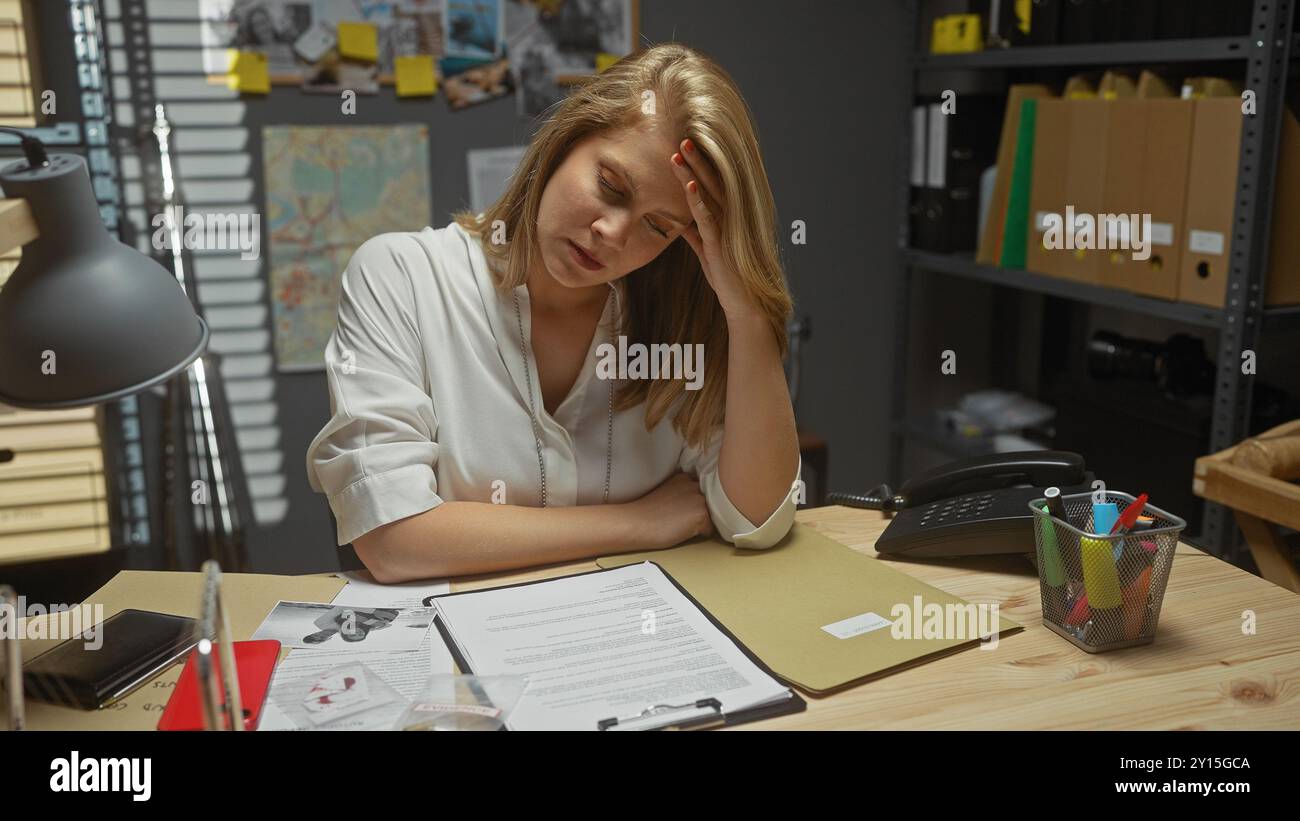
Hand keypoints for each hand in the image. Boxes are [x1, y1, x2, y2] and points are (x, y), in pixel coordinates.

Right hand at [628, 471, 713, 547]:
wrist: (637, 523)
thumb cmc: (646, 512)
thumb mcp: (665, 491)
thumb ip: (681, 491)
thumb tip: (691, 503)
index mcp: (684, 477)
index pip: (701, 490)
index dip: (694, 502)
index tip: (684, 509)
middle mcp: (694, 485)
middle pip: (709, 502)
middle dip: (700, 510)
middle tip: (682, 518)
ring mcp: (699, 499)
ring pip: (711, 515)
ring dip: (702, 521)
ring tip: (683, 526)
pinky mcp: (702, 515)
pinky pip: (710, 529)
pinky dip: (700, 534)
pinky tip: (684, 532)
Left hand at [670, 138, 756, 318]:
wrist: (745, 305)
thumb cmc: (728, 280)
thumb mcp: (707, 254)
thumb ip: (697, 235)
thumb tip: (682, 224)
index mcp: (727, 218)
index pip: (712, 186)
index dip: (699, 166)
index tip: (684, 148)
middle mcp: (731, 218)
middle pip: (712, 182)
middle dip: (697, 160)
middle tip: (682, 137)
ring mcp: (728, 229)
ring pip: (709, 194)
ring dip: (693, 172)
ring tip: (679, 152)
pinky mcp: (722, 243)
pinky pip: (708, 217)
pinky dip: (697, 200)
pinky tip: (689, 184)